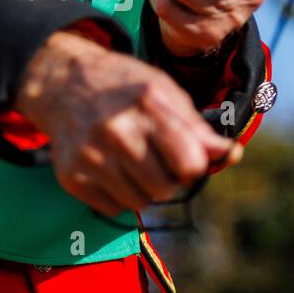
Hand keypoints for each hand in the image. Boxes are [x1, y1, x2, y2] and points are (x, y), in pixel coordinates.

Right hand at [15, 30, 242, 215]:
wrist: (62, 84)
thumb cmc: (122, 87)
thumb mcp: (163, 91)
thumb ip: (197, 126)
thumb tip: (231, 154)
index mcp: (146, 105)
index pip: (190, 164)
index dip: (194, 165)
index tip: (184, 155)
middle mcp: (116, 131)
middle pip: (165, 188)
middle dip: (169, 178)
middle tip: (157, 159)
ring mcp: (91, 156)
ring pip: (139, 203)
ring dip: (144, 189)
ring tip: (133, 163)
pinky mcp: (72, 177)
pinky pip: (114, 208)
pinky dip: (119, 196)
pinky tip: (112, 169)